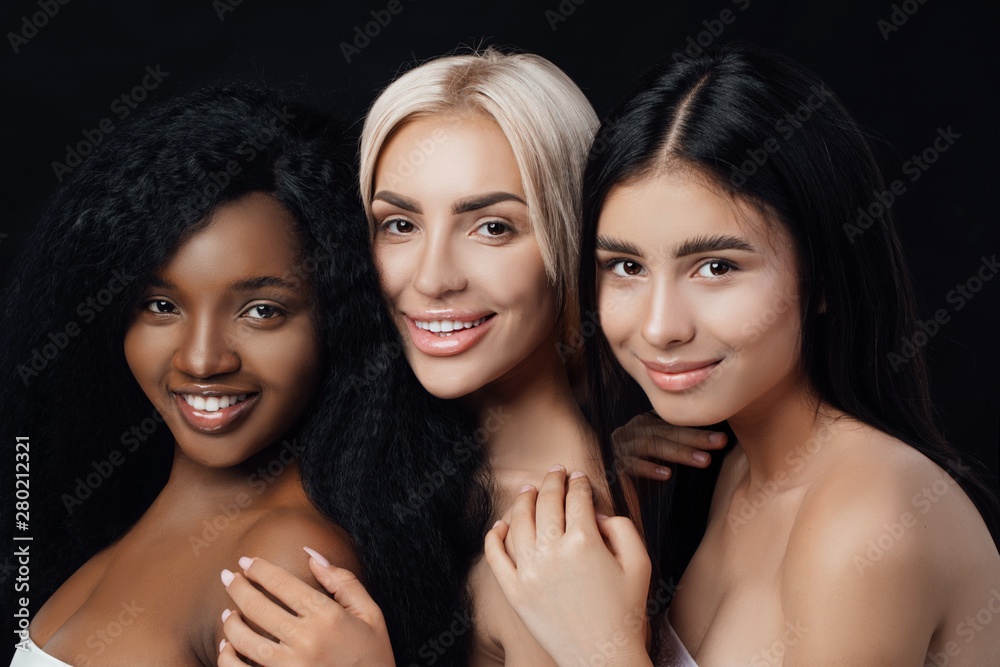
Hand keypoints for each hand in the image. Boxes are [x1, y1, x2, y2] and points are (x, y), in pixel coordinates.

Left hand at [218, 548, 393, 665]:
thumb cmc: (373, 655)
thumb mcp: (370, 613)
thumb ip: (343, 581)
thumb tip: (312, 555)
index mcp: (328, 616)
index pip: (283, 583)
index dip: (259, 569)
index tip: (246, 561)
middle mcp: (307, 640)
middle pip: (258, 607)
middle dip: (238, 587)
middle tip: (228, 577)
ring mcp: (291, 666)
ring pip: (244, 640)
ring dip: (230, 623)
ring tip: (228, 611)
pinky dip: (228, 659)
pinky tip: (228, 646)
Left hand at [484, 467, 653, 666]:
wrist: (602, 657)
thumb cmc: (626, 611)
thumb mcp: (640, 563)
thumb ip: (622, 527)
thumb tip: (595, 513)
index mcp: (585, 542)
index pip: (577, 497)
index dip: (580, 481)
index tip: (579, 476)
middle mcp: (553, 552)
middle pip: (547, 501)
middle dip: (553, 480)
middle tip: (555, 472)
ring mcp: (529, 572)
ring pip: (519, 521)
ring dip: (524, 499)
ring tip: (528, 490)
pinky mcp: (514, 592)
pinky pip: (495, 555)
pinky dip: (495, 535)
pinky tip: (501, 524)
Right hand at [614, 412, 725, 479]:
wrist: (604, 496)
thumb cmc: (639, 479)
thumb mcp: (662, 460)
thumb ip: (679, 449)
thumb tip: (717, 443)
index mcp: (643, 425)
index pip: (673, 424)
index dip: (698, 429)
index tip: (723, 439)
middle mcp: (630, 431)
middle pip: (665, 430)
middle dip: (694, 437)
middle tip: (719, 443)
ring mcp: (618, 447)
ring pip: (651, 443)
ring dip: (679, 452)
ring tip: (703, 460)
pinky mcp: (610, 465)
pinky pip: (630, 464)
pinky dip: (649, 468)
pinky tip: (667, 475)